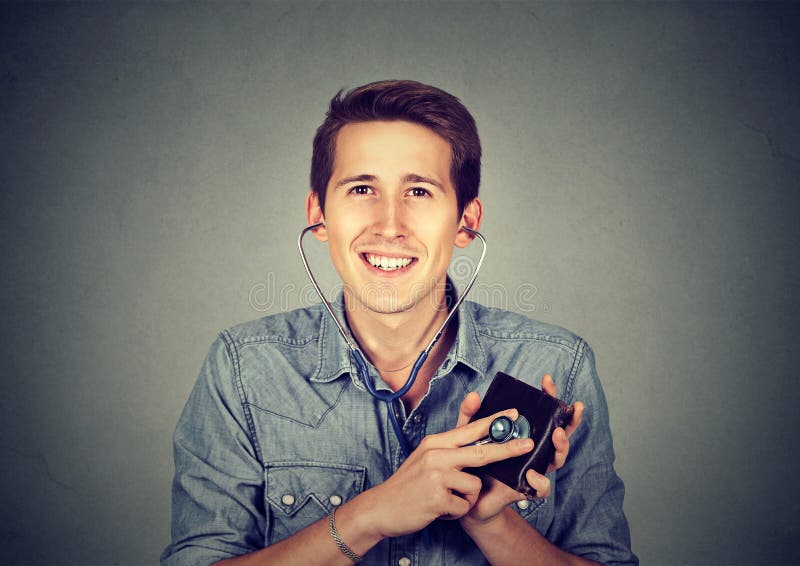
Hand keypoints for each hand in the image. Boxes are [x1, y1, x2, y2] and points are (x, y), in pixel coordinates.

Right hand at [364, 408, 534, 538]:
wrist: (381, 508)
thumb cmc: (407, 485)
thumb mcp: (425, 459)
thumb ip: (449, 450)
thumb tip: (477, 443)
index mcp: (435, 443)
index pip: (469, 429)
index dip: (494, 422)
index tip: (514, 414)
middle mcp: (436, 455)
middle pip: (481, 451)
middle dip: (508, 449)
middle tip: (527, 445)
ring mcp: (436, 476)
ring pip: (474, 485)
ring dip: (466, 498)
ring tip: (447, 499)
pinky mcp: (436, 497)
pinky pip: (463, 506)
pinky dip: (456, 512)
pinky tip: (440, 509)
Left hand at [458, 374, 583, 526]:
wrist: (468, 494)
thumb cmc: (473, 461)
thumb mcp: (468, 435)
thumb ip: (470, 416)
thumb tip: (474, 396)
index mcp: (524, 433)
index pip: (543, 413)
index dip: (548, 396)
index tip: (546, 380)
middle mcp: (534, 449)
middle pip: (560, 433)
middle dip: (570, 419)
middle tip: (572, 406)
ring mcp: (534, 468)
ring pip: (558, 458)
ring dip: (561, 445)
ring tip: (556, 434)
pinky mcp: (528, 489)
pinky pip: (542, 487)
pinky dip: (540, 481)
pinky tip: (532, 474)